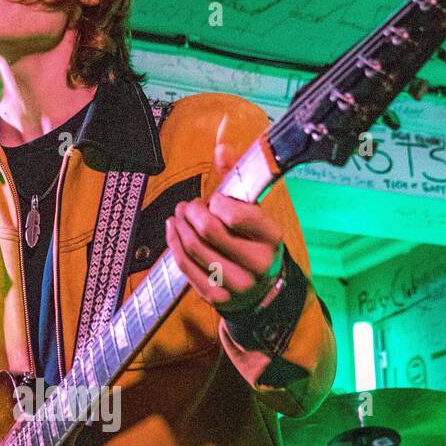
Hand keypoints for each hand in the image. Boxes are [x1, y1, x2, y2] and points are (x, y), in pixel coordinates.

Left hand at [166, 140, 282, 312]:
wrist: (260, 289)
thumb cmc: (253, 241)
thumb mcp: (254, 211)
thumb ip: (238, 178)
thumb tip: (222, 148)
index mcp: (272, 237)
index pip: (236, 215)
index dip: (217, 202)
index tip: (214, 200)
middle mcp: (257, 263)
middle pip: (209, 230)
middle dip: (192, 212)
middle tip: (188, 205)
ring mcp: (236, 284)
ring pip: (193, 248)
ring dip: (180, 226)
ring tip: (179, 215)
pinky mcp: (216, 297)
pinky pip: (184, 266)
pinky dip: (173, 243)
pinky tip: (173, 230)